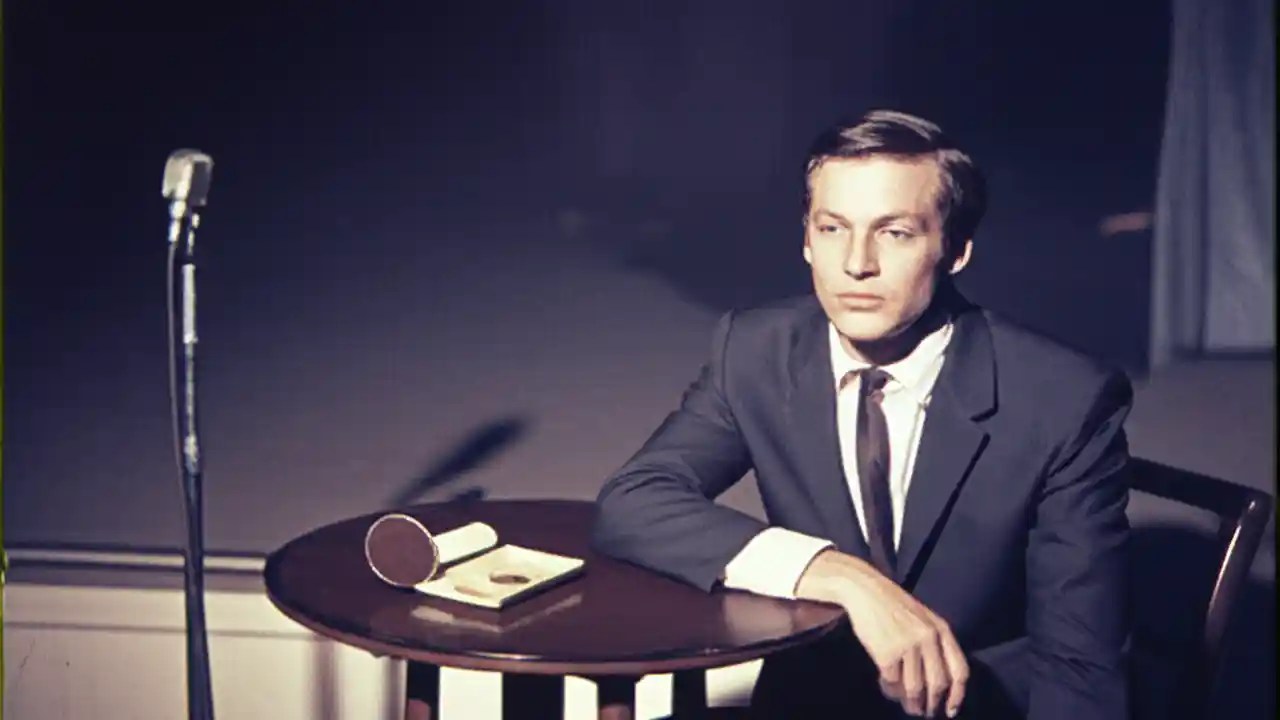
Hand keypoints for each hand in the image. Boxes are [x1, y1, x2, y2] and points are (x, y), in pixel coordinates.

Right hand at [796, 551, 967, 717]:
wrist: (865, 590)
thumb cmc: (894, 606)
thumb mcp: (924, 619)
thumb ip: (935, 644)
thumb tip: (940, 685)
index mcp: (941, 629)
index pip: (960, 670)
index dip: (957, 695)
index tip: (950, 711)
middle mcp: (928, 638)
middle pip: (938, 684)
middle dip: (932, 704)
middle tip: (925, 712)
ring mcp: (907, 645)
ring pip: (915, 688)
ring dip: (912, 703)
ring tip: (909, 708)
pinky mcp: (886, 653)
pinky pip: (892, 683)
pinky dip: (890, 690)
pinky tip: (887, 688)